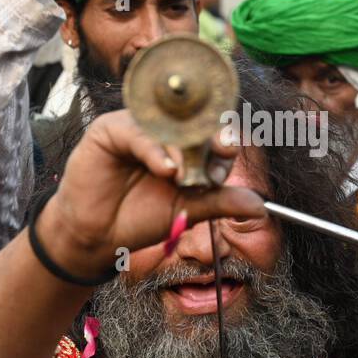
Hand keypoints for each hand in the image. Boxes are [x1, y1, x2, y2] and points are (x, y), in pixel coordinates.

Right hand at [38, 112, 264, 279]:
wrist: (98, 236)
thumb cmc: (139, 218)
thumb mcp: (187, 210)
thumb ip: (220, 202)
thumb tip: (258, 205)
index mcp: (184, 146)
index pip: (210, 132)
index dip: (223, 140)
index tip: (230, 152)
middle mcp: (162, 132)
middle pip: (192, 122)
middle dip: (208, 138)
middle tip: (221, 151)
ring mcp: (137, 128)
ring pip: (166, 125)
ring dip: (182, 147)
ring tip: (183, 175)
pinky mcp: (110, 130)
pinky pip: (137, 133)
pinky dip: (155, 151)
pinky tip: (166, 170)